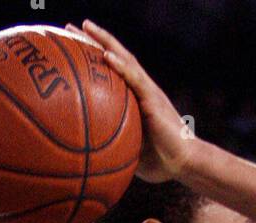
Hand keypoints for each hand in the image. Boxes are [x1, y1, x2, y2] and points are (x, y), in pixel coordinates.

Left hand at [69, 20, 192, 181]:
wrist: (184, 164)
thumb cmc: (161, 162)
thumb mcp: (130, 152)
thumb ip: (114, 146)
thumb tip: (89, 156)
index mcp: (135, 98)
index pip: (112, 70)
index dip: (93, 55)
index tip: (71, 44)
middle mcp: (141, 88)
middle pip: (115, 56)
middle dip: (93, 39)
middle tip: (70, 26)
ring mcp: (148, 91)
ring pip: (124, 59)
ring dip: (105, 42)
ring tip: (85, 27)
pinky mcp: (153, 99)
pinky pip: (135, 79)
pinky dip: (121, 66)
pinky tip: (106, 55)